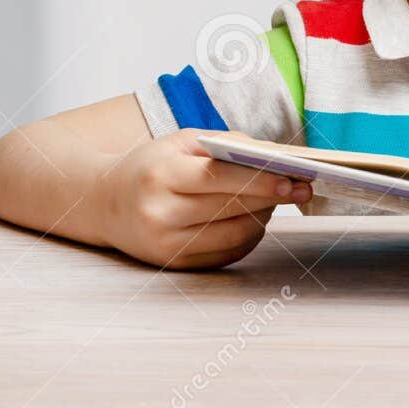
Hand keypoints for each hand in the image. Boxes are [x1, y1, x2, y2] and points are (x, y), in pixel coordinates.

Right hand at [105, 128, 311, 269]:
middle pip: (230, 207)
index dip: (258, 178)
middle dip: (271, 197)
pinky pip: (226, 252)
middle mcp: (160, 213)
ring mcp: (167, 244)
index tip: (291, 177)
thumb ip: (226, 143)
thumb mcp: (180, 142)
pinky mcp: (175, 264)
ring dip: (263, 216)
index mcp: (161, 175)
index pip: (218, 177)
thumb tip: (274, 154)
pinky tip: (256, 218)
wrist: (105, 204)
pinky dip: (249, 235)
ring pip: (233, 233)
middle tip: (302, 188)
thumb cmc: (151, 166)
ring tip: (277, 199)